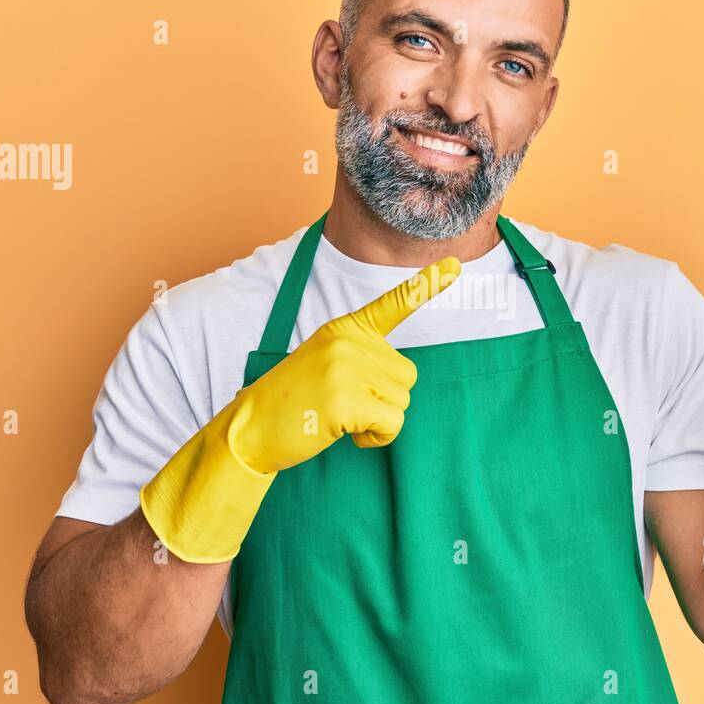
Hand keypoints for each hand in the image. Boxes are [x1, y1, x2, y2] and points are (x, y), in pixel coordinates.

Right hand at [141, 256, 458, 562]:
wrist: (250, 428)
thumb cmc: (294, 401)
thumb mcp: (325, 362)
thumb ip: (361, 358)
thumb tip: (399, 378)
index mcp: (344, 329)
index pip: (393, 304)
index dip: (426, 285)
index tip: (454, 266)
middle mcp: (348, 342)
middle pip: (407, 376)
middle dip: (385, 400)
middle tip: (344, 405)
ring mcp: (345, 368)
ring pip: (401, 401)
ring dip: (379, 421)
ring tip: (340, 417)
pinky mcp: (346, 400)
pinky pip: (392, 424)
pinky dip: (376, 438)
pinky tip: (345, 434)